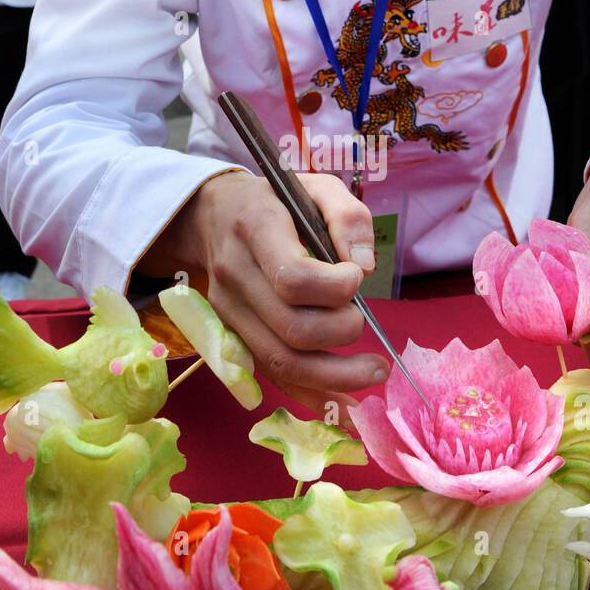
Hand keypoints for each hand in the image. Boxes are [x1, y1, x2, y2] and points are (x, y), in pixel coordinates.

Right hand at [142, 170, 387, 418]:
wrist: (213, 217)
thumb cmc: (275, 201)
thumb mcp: (315, 186)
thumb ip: (347, 216)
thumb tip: (365, 267)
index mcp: (255, 230)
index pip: (291, 277)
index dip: (335, 288)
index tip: (356, 279)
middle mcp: (235, 276)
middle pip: (291, 328)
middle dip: (341, 332)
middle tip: (363, 322)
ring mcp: (229, 313)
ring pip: (280, 362)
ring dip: (335, 377)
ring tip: (375, 373)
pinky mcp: (232, 337)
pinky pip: (272, 377)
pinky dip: (310, 396)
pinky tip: (344, 403)